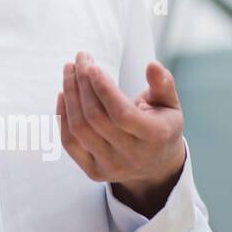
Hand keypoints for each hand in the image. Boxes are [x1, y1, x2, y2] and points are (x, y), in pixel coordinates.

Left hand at [56, 52, 186, 217]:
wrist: (157, 166)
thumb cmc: (162, 125)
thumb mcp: (170, 105)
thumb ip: (163, 84)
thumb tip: (152, 65)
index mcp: (155, 137)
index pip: (121, 114)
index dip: (103, 89)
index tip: (91, 65)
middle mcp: (132, 156)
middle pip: (95, 117)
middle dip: (83, 83)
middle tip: (81, 59)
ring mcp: (111, 167)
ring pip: (79, 128)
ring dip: (70, 95)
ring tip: (70, 70)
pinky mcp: (94, 171)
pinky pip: (69, 143)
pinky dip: (62, 116)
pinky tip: (63, 93)